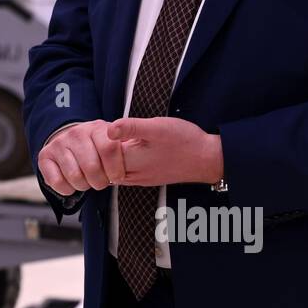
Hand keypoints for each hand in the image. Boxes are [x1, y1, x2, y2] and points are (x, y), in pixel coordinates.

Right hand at [38, 120, 137, 195]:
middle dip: (100, 182)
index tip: (117, 177)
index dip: (115, 169)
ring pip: (74, 176)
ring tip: (87, 181)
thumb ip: (125, 146)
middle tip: (101, 182)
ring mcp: (59, 144)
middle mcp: (76, 133)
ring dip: (84, 186)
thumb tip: (135, 157)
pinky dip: (67, 189)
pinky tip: (72, 184)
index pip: (109, 149)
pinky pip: (57, 182)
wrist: (68, 139)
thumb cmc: (95, 146)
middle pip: (91, 167)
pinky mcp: (45, 156)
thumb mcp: (114, 141)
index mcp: (96, 128)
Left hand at [109, 117, 223, 187]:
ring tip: (121, 140)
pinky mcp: (147, 180)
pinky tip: (131, 149)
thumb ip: (131, 127)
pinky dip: (122, 163)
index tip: (106, 126)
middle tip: (111, 132)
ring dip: (112, 157)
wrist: (208, 159)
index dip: (100, 138)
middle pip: (104, 165)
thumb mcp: (157, 127)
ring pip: (113, 171)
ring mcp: (140, 180)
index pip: (101, 154)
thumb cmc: (185, 141)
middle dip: (102, 149)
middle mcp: (133, 175)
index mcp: (132, 161)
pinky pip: (125, 174)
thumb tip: (107, 129)